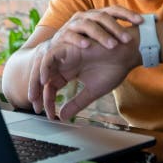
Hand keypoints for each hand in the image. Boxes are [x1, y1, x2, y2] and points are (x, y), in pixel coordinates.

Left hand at [26, 7, 141, 113]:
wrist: (127, 53)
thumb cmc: (114, 69)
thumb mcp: (92, 91)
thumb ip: (76, 103)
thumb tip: (62, 117)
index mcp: (70, 70)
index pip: (51, 86)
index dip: (47, 100)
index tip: (47, 115)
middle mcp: (65, 62)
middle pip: (43, 76)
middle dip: (36, 91)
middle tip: (34, 106)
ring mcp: (66, 53)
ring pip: (42, 65)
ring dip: (36, 81)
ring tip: (36, 96)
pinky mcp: (69, 46)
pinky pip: (50, 55)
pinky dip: (45, 67)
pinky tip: (44, 80)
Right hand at [51, 6, 141, 49]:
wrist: (58, 53)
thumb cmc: (85, 44)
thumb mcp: (100, 38)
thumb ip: (116, 35)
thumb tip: (143, 34)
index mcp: (97, 15)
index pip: (114, 10)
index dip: (127, 14)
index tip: (141, 21)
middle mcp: (86, 16)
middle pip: (103, 17)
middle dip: (116, 28)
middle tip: (128, 40)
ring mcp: (73, 24)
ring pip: (89, 25)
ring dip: (101, 35)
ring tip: (112, 45)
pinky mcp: (62, 35)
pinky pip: (71, 35)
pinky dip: (79, 39)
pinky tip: (87, 45)